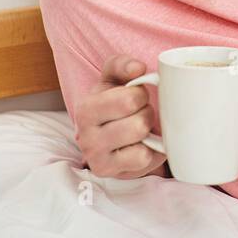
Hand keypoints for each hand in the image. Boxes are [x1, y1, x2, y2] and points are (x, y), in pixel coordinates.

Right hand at [74, 56, 166, 178]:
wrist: (106, 135)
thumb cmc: (113, 103)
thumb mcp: (114, 79)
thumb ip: (122, 65)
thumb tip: (138, 68)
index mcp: (86, 109)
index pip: (129, 100)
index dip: (141, 95)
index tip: (135, 97)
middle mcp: (86, 137)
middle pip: (139, 123)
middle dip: (146, 114)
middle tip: (139, 114)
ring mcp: (98, 158)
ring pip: (141, 142)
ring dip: (148, 132)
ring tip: (139, 129)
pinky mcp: (111, 173)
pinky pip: (145, 159)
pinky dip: (150, 151)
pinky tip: (142, 145)